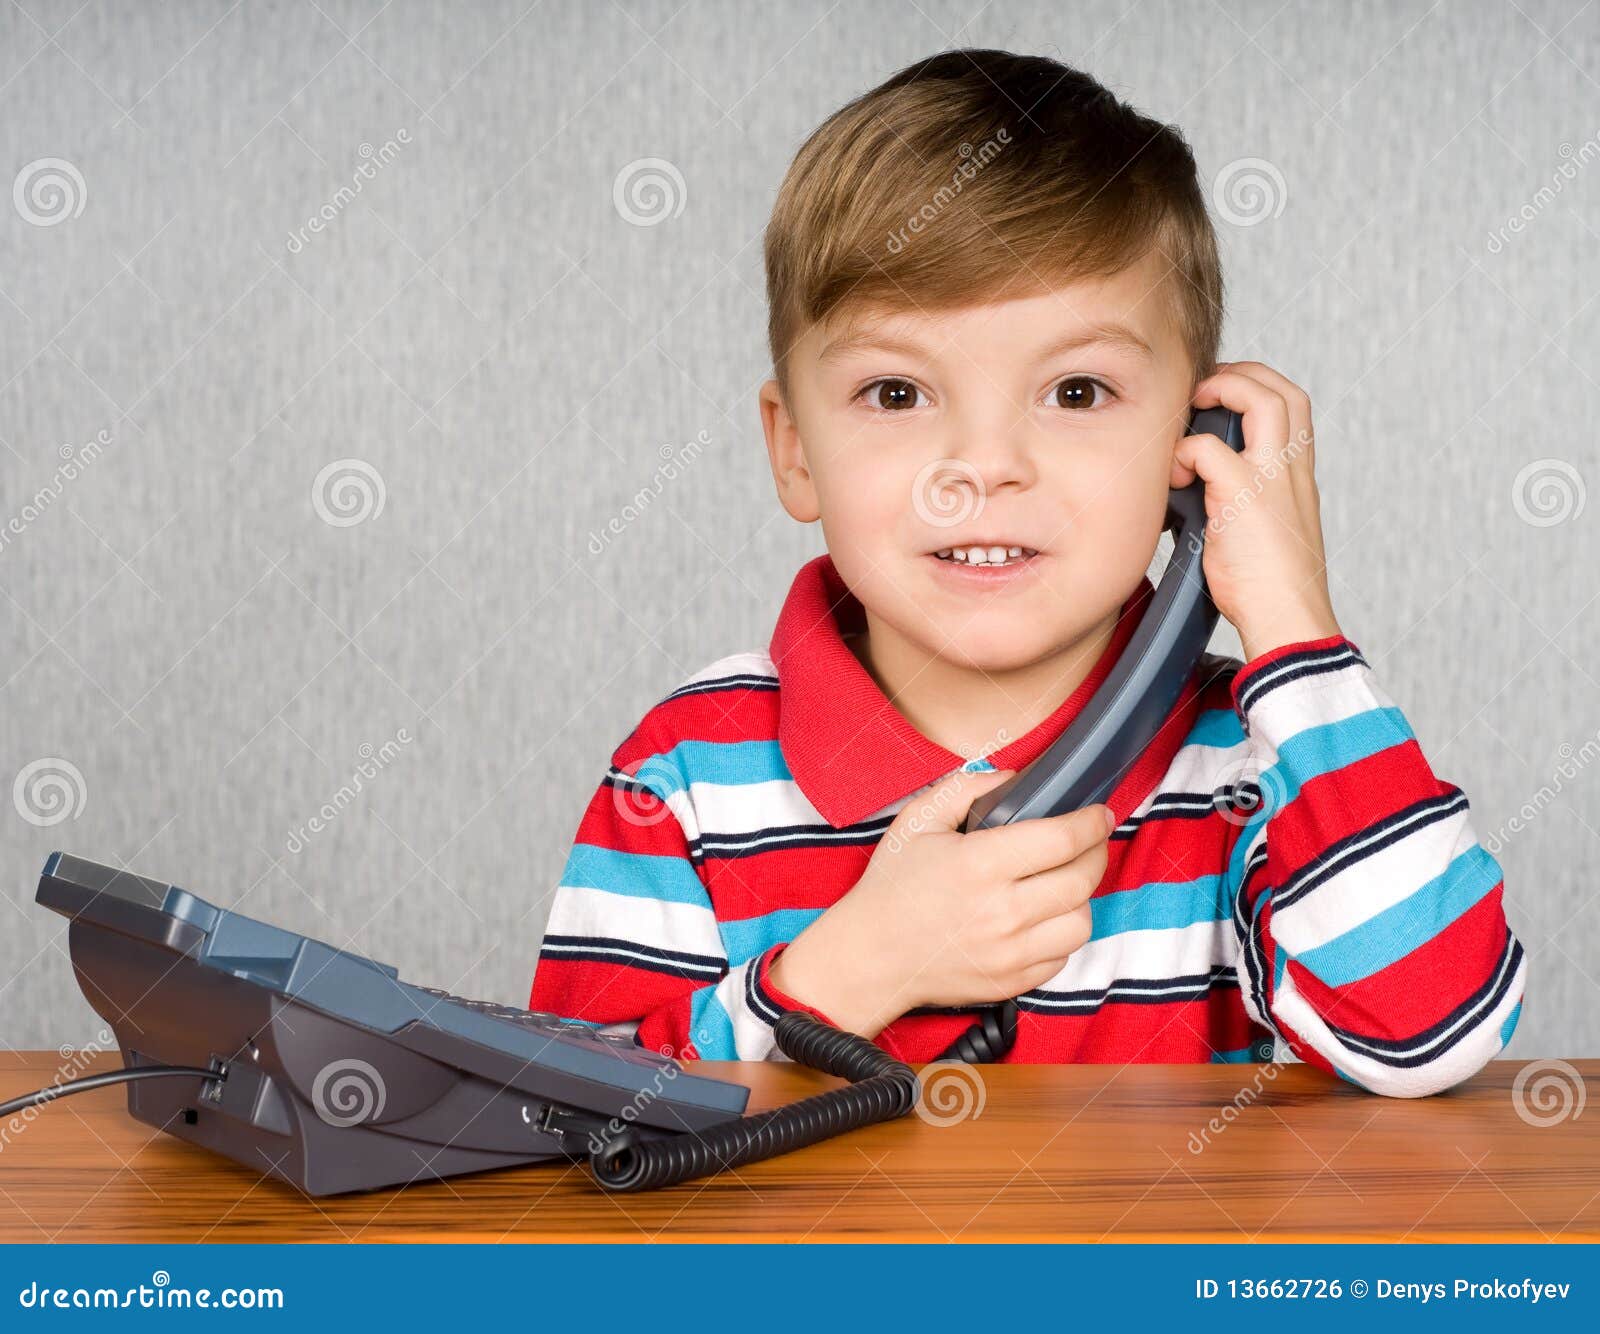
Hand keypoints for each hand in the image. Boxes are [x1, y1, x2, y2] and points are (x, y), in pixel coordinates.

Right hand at [768, 766, 1113, 1037]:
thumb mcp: (917, 820)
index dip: (1091, 822)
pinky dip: (1061, 934)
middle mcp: (1002, 911)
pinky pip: (1062, 956)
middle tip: (1090, 840)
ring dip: (1081, 897)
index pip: (1063, 839)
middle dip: (1096, 852)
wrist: (870, 956)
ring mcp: (1010, 952)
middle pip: (1083, 879)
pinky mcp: (1011, 982)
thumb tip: (1015, 779)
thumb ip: (966, 788)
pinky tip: (1043, 917)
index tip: (1099, 813)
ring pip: (1081, 922)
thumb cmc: (892, 886)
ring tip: (1065, 881)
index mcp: (981, 864)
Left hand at [1172, 361, 1341, 659]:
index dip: (1258, 388)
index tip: (1222, 394)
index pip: (1293, 407)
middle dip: (1244, 374)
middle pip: (1286, 391)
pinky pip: (1210, 450)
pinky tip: (1176, 475)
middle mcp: (1292, 471)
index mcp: (1297, 477)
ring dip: (1224, 391)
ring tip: (1193, 410)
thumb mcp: (1259, 530)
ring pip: (1265, 400)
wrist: (1287, 620)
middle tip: (1205, 388)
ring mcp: (1273, 480)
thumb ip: (1238, 498)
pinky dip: (1186, 452)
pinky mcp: (1245, 498)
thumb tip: (1193, 486)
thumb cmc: (1267, 587)